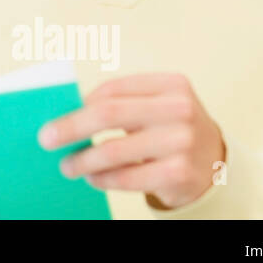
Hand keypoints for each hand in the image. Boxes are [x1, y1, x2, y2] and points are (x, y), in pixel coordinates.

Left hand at [37, 73, 225, 209]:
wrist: (216, 164)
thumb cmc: (171, 130)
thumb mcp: (158, 107)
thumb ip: (123, 104)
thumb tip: (66, 113)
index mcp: (171, 84)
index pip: (113, 89)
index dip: (81, 103)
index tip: (55, 114)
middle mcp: (180, 109)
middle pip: (109, 114)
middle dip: (71, 127)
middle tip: (46, 139)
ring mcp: (182, 141)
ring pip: (114, 150)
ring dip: (83, 160)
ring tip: (68, 166)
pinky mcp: (180, 172)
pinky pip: (127, 176)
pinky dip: (103, 179)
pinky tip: (92, 179)